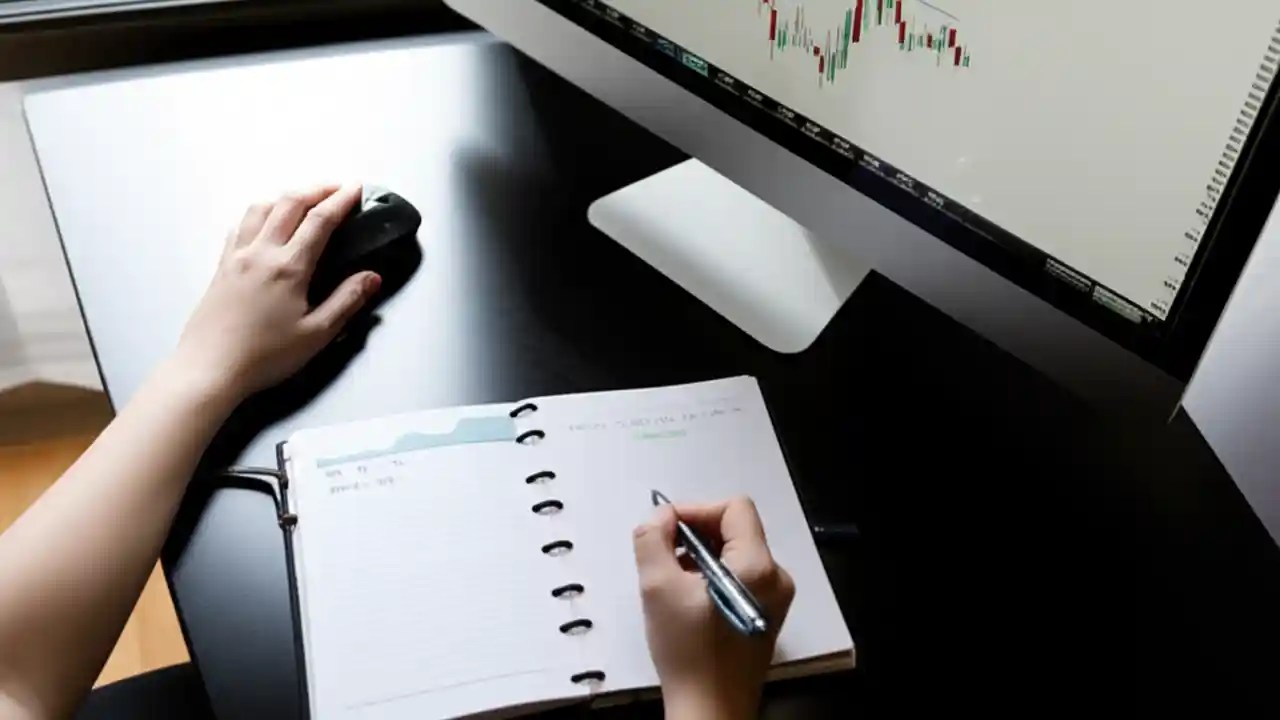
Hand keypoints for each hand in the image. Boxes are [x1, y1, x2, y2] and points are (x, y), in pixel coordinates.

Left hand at [171, 184, 379, 403]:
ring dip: (286, 197)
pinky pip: (240, 226)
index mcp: (288, 267)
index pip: (319, 221)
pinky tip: (264, 222)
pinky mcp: (221, 267)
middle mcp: (261, 253)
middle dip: (316, 190)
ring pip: (261, 208)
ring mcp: (236, 256)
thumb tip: (372, 277)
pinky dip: (259, 213)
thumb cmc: (265, 356)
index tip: (356, 189)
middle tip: (336, 189)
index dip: (341, 200)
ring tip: (303, 200)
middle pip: (289, 203)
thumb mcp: (316, 334)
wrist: (209, 368)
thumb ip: (346, 301)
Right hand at [633, 496, 795, 719]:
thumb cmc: (686, 650)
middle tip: (663, 553)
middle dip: (696, 533)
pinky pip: (741, 577)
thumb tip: (660, 516)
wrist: (710, 709)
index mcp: (758, 565)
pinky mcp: (766, 615)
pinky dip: (713, 576)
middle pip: (737, 530)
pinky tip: (687, 598)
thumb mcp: (658, 587)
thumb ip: (653, 538)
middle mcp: (776, 577)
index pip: (734, 508)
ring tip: (671, 578)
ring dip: (702, 555)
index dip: (697, 509)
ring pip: (737, 554)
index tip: (666, 528)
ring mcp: (776, 598)